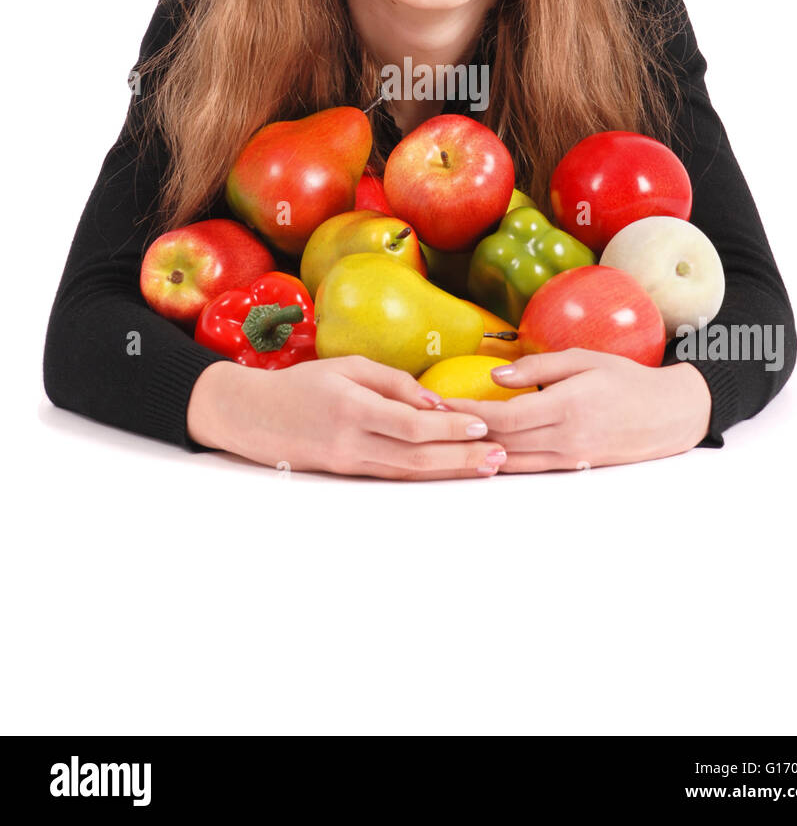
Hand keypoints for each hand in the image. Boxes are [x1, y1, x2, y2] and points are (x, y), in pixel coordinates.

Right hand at [188, 354, 508, 479]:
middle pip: (416, 457)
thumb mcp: (346, 367)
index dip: (450, 429)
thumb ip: (393, 383)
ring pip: (408, 473)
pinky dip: (426, 475)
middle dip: (462, 458)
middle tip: (501, 456)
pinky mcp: (346, 474)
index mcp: (352, 407)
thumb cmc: (301, 384)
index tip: (484, 424)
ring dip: (451, 471)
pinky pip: (393, 476)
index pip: (411, 425)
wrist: (250, 416)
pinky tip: (450, 471)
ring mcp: (348, 463)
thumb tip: (437, 404)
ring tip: (487, 467)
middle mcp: (351, 441)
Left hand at [435, 349, 712, 470]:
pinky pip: (529, 467)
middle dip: (463, 432)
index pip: (504, 416)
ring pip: (511, 460)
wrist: (668, 415)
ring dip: (476, 451)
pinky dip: (501, 461)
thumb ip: (538, 367)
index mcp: (566, 406)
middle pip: (501, 441)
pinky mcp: (572, 467)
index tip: (440, 401)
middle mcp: (564, 437)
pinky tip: (479, 453)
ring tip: (445, 439)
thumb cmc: (627, 379)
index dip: (468, 411)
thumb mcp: (584, 359)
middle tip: (429, 420)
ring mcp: (568, 457)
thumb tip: (496, 377)